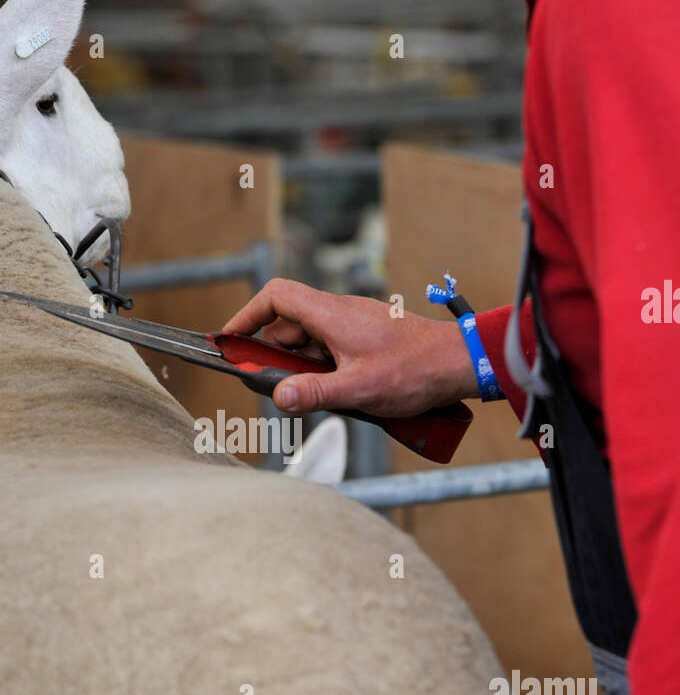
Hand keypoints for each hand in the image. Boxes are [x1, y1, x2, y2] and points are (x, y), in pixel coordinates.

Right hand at [222, 278, 478, 417]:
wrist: (461, 363)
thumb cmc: (416, 370)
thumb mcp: (359, 388)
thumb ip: (314, 393)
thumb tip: (278, 398)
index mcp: (332, 315)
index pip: (276, 297)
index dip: (248, 315)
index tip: (232, 340)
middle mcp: (340, 313)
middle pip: (290, 327)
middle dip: (277, 358)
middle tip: (277, 390)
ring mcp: (355, 325)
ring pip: (312, 343)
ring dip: (305, 370)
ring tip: (320, 397)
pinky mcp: (368, 338)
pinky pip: (333, 350)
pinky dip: (326, 371)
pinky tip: (341, 395)